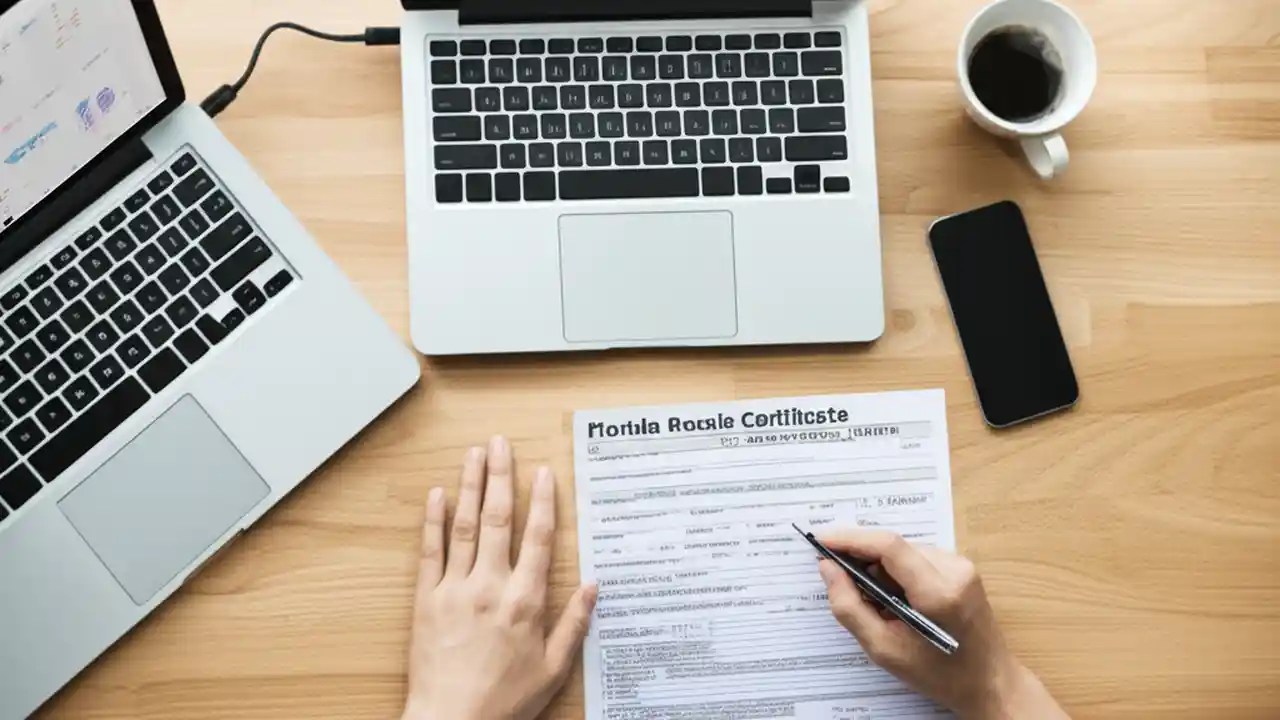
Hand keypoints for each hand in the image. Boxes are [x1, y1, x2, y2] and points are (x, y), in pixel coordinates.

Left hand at [403, 437, 596, 719]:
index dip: (543, 502)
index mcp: (525, 601)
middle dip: (501, 477)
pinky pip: (430, 552)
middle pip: (499, 520)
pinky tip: (438, 494)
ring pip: (465, 527)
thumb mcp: (553, 669)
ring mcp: (455, 590)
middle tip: (502, 444)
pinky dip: (434, 521)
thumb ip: (574, 624)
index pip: (538, 539)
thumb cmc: (504, 701)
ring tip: (474, 454)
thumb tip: (594, 587)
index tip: (543, 473)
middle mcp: (490, 587)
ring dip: (470, 486)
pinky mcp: (426, 600)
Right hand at [817, 531, 1067, 719]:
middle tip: (841, 581)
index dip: (851, 539)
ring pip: (904, 551)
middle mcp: (954, 570)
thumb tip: (828, 568)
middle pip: (894, 547)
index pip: (888, 546)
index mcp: (938, 593)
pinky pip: (918, 558)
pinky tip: (896, 599)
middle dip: (862, 557)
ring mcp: (962, 567)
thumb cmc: (939, 674)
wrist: (990, 682)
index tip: (822, 540)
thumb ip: (849, 607)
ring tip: (874, 602)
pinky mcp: (963, 568)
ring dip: (881, 568)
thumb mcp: (884, 650)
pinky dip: (898, 572)